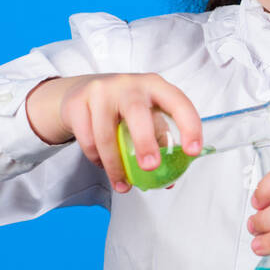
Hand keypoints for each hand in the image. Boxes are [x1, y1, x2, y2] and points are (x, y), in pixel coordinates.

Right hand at [27, 73, 201, 193]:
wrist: (83, 91)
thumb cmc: (124, 107)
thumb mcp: (147, 116)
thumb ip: (160, 143)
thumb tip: (168, 181)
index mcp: (155, 86)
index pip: (178, 103)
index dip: (189, 126)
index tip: (192, 151)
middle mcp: (129, 84)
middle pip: (137, 113)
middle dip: (145, 143)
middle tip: (150, 167)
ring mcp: (101, 91)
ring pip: (106, 134)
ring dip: (115, 165)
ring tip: (123, 184)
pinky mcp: (77, 103)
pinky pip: (87, 139)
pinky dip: (96, 159)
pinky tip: (102, 164)